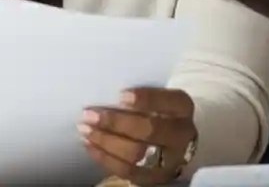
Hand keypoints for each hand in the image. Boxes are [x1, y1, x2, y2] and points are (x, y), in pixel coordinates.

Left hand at [79, 88, 197, 185]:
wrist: (174, 145)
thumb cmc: (158, 112)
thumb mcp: (158, 99)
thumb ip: (141, 96)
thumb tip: (105, 91)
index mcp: (183, 108)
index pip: (169, 101)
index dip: (146, 99)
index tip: (121, 95)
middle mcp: (181, 135)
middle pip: (150, 130)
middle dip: (116, 122)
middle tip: (90, 115)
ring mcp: (168, 160)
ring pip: (136, 153)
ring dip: (106, 141)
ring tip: (85, 129)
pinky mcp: (153, 177)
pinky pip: (127, 171)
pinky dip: (105, 157)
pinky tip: (90, 145)